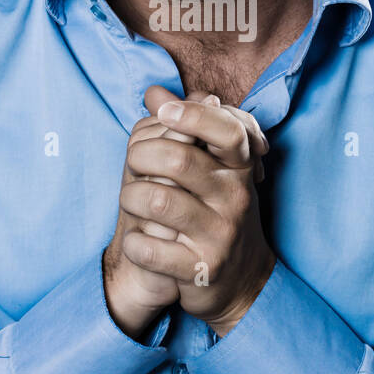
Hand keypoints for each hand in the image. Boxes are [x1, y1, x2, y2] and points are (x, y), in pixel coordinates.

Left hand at [120, 87, 275, 336]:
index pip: (228, 131)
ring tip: (132, 200)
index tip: (164, 112)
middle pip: (178, 160)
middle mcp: (235, 198)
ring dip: (131, 197)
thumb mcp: (211, 169)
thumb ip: (184, 128)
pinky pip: (149, 249)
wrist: (242, 280)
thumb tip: (154, 92)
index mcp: (239, 168)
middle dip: (140, 156)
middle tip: (133, 163)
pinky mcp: (201, 270)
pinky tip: (137, 241)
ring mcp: (220, 235)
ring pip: (157, 201)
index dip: (193, 116)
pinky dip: (133, 243)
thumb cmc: (216, 212)